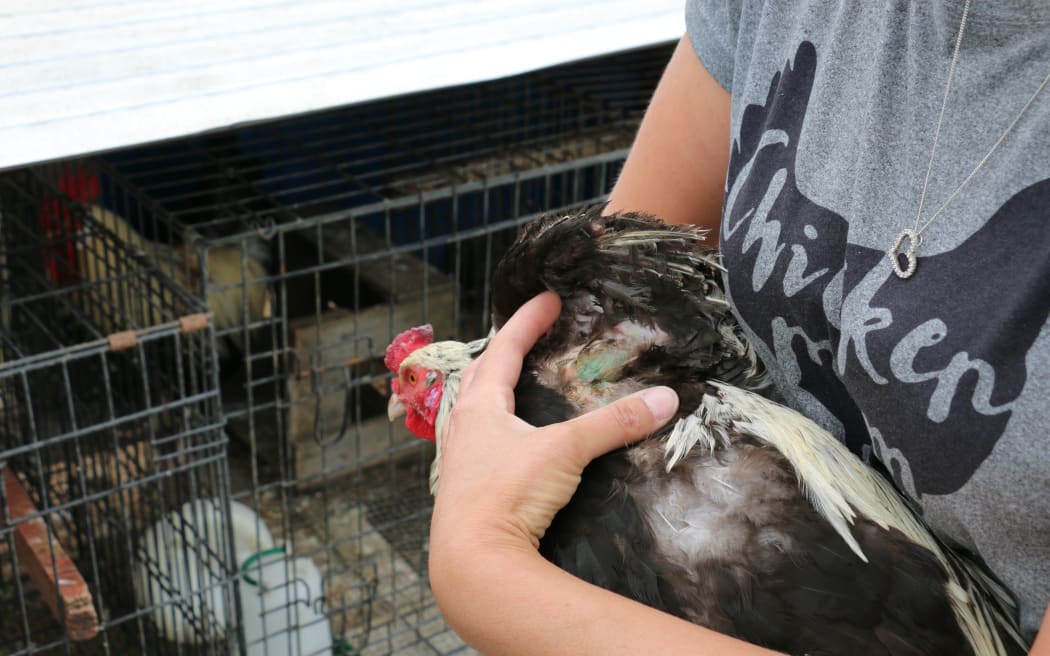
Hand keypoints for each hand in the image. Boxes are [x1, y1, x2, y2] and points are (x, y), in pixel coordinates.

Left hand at [428, 291, 678, 558]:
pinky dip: (495, 430)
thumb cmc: (507, 497)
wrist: (473, 564)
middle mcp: (462, 427)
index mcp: (479, 407)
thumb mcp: (564, 452)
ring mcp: (460, 460)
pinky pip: (479, 444)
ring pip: (473, 411)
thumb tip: (663, 398)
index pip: (503, 348)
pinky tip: (507, 444)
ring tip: (513, 383)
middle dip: (504, 350)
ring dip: (493, 390)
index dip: (527, 321)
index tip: (549, 298)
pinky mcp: (467, 490)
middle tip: (528, 335)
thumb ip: (613, 424)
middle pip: (480, 375)